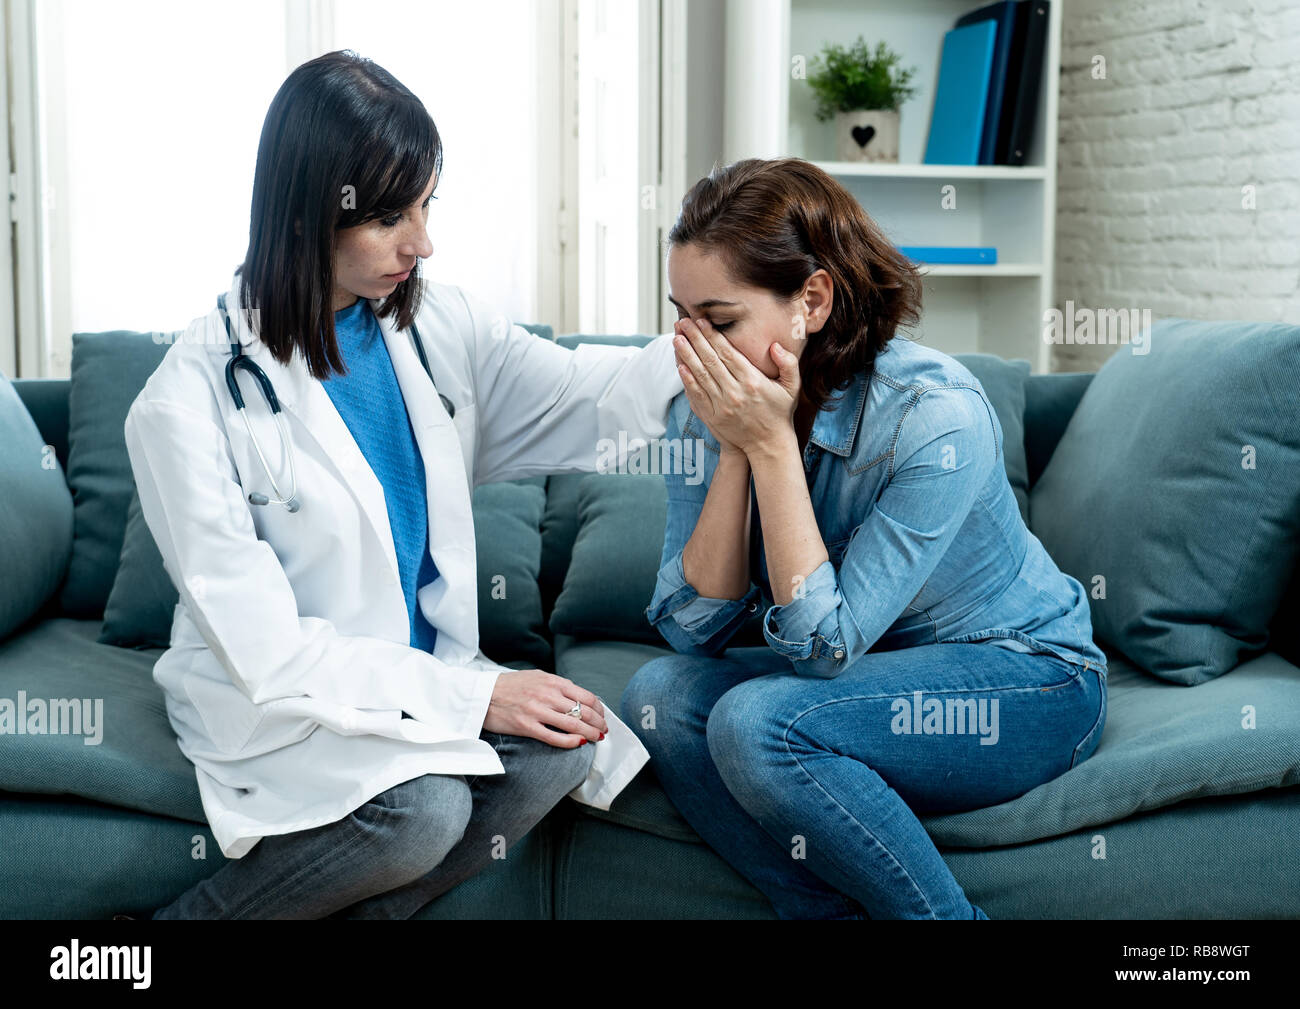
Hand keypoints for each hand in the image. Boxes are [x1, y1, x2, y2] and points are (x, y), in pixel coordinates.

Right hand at [484, 669, 607, 747]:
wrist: (482, 694)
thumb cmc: (510, 685)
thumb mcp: (537, 677)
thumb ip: (557, 685)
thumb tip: (577, 696)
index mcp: (552, 682)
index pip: (585, 696)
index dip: (598, 709)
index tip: (602, 717)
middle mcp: (547, 695)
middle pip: (583, 712)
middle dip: (598, 723)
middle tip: (603, 731)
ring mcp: (537, 712)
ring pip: (573, 725)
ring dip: (589, 733)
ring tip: (596, 739)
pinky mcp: (527, 727)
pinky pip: (554, 737)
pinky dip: (570, 742)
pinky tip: (578, 743)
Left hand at [673, 317, 801, 456]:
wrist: (768, 445)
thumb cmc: (780, 412)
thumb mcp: (792, 387)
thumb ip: (788, 364)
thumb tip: (775, 346)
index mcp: (752, 382)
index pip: (727, 353)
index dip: (712, 336)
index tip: (702, 321)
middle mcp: (735, 392)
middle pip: (710, 360)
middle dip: (695, 339)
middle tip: (683, 322)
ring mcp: (722, 406)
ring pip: (700, 376)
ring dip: (686, 356)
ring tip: (676, 338)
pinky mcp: (713, 417)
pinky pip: (697, 395)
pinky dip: (687, 380)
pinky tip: (679, 365)